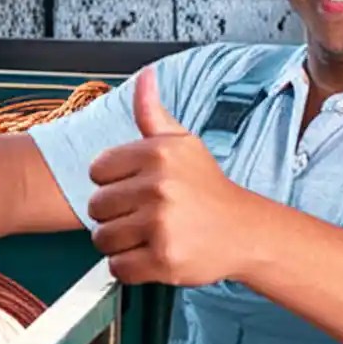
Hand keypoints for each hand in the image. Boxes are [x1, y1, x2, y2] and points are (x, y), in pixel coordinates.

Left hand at [86, 66, 262, 285]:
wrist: (246, 232)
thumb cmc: (208, 188)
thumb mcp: (182, 143)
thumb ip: (152, 112)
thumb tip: (145, 76)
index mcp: (156, 153)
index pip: (96, 171)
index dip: (112, 183)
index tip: (136, 189)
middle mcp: (158, 186)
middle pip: (96, 206)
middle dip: (114, 215)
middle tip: (144, 216)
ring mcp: (161, 224)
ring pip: (102, 238)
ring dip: (119, 243)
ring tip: (148, 236)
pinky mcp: (164, 259)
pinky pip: (117, 267)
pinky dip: (130, 267)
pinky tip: (153, 255)